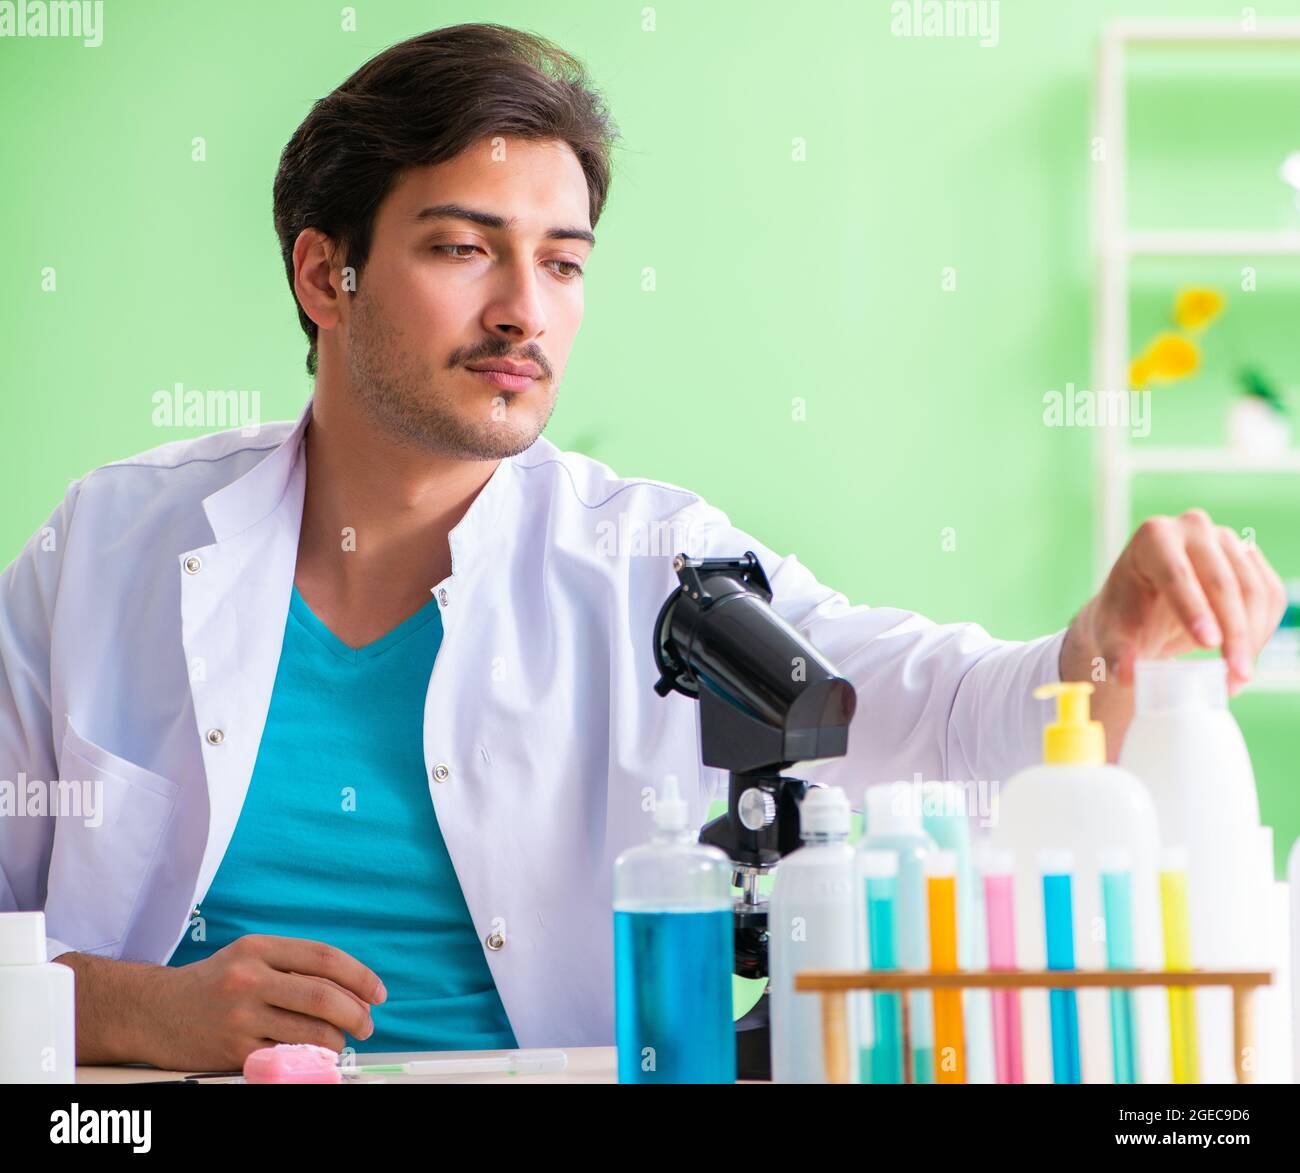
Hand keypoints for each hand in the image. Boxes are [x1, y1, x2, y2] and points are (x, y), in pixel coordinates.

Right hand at [140, 934, 386, 1070]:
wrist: (152, 1011)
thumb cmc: (212, 984)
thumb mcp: (250, 957)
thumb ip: (294, 966)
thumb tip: (351, 989)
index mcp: (259, 948)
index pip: (324, 958)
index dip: (360, 976)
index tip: (378, 993)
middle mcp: (250, 978)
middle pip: (324, 996)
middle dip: (357, 1012)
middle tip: (367, 1022)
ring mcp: (240, 1016)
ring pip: (311, 1031)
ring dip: (337, 1039)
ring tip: (341, 1040)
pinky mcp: (233, 1050)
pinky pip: (286, 1056)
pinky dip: (310, 1058)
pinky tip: (314, 1055)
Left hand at [1078, 509, 1286, 696]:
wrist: (1143, 607)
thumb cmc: (1124, 619)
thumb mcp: (1111, 638)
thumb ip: (1116, 656)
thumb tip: (1127, 673)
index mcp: (1152, 538)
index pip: (1176, 573)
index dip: (1193, 609)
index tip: (1208, 645)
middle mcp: (1191, 528)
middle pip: (1220, 582)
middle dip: (1232, 632)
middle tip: (1234, 674)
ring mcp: (1225, 539)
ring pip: (1252, 590)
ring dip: (1252, 637)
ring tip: (1237, 677)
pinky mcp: (1249, 557)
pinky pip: (1268, 594)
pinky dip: (1263, 629)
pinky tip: (1246, 656)